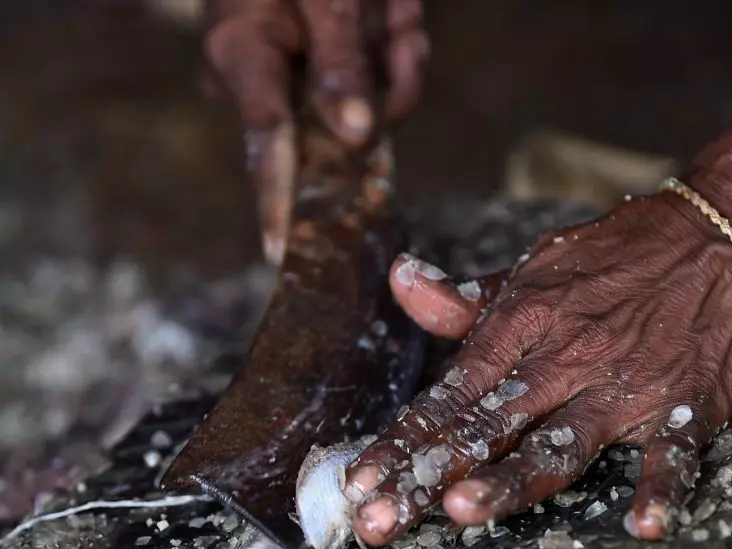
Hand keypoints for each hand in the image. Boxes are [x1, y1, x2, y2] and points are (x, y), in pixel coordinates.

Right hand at [203, 0, 426, 262]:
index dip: (276, 204)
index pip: (265, 147)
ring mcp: (304, 83)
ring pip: (375, 111)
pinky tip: (399, 12)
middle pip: (341, 130)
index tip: (280, 256)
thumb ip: (339, 64)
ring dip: (400, 59)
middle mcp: (268, 82)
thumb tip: (359, 140)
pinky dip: (402, 49)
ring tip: (395, 8)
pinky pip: (384, 87)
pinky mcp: (334, 77)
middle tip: (398, 23)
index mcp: (243, 59)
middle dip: (388, 83)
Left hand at [343, 191, 731, 542]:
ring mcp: (626, 383)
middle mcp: (567, 358)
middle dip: (428, 475)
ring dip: (513, 478)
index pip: (451, 393)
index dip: (402, 440)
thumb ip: (472, 296)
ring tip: (465, 512)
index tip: (360, 483)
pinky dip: (661, 488)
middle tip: (381, 521)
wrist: (729, 229)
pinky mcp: (686, 401)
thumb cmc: (626, 251)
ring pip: (561, 441)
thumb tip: (402, 282)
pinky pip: (673, 452)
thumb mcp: (541, 264)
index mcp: (526, 323)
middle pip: (487, 426)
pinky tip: (645, 527)